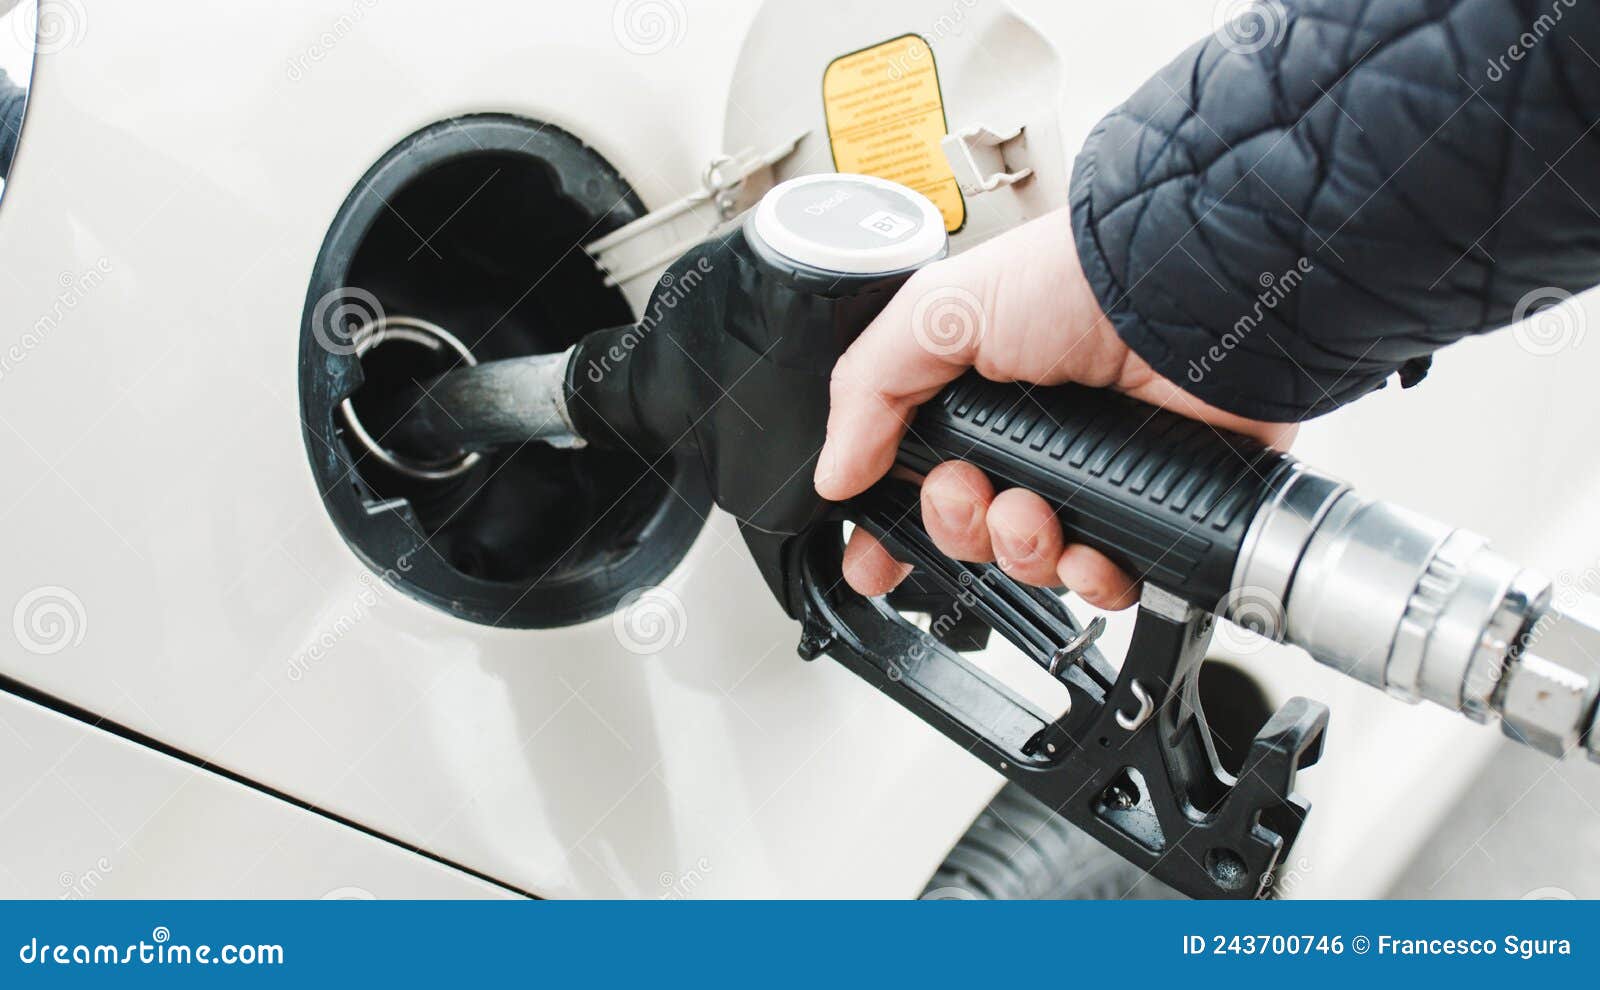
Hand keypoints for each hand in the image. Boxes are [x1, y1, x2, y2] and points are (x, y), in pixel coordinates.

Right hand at [813, 208, 1294, 609]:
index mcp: (968, 402)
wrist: (1180, 303)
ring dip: (1019, 549)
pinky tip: (1086, 547)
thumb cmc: (1072, 283)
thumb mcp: (936, 313)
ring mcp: (1084, 479)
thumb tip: (833, 475)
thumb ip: (867, 392)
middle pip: (962, 532)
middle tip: (969, 490)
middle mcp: (1023, 444)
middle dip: (955, 525)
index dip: (885, 530)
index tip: (868, 563)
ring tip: (1033, 510)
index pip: (908, 482)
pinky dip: (1088, 577)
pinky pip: (1100, 582)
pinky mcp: (1142, 510)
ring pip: (1026, 564)